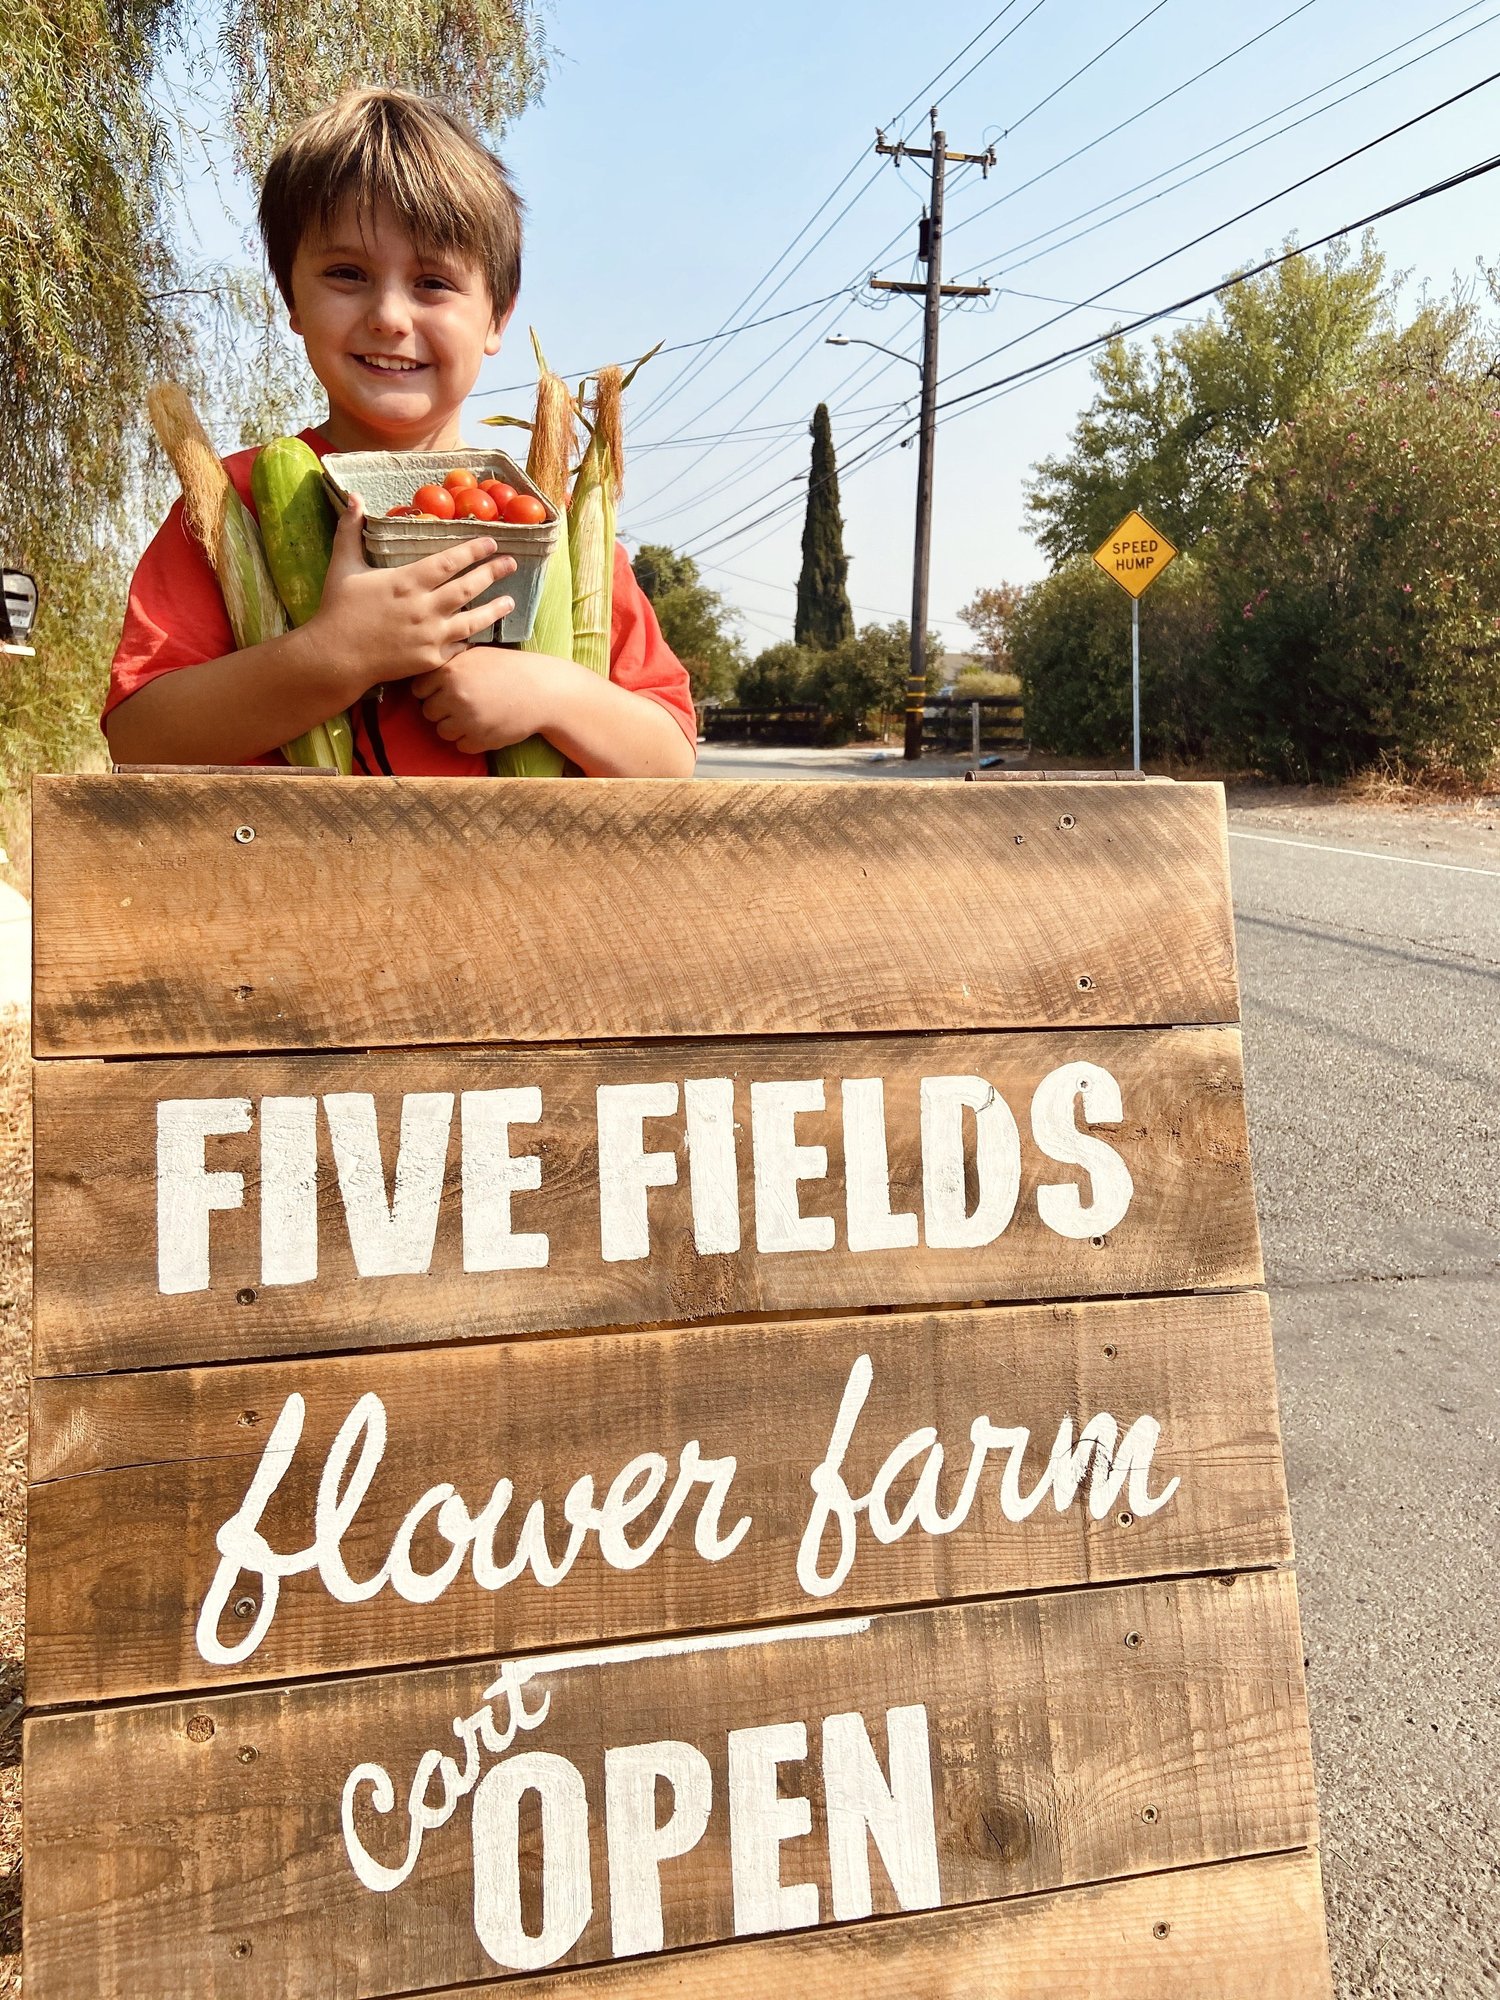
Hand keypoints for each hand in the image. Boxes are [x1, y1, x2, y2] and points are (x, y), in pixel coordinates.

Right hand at [308, 496, 517, 697]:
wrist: (335, 657)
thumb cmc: (338, 609)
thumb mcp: (343, 565)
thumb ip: (350, 530)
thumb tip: (353, 496)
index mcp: (408, 581)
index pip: (450, 562)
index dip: (474, 550)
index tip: (492, 542)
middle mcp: (425, 608)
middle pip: (469, 588)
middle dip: (493, 573)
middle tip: (511, 564)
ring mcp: (431, 636)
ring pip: (472, 621)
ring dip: (494, 610)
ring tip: (511, 602)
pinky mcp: (430, 660)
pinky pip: (459, 648)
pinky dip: (471, 640)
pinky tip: (481, 633)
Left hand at [411, 648, 553, 754]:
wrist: (543, 691)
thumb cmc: (510, 670)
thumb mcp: (476, 655)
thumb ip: (449, 663)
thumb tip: (424, 669)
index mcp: (450, 671)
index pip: (418, 690)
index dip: (431, 691)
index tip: (446, 690)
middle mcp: (454, 695)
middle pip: (428, 712)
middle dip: (442, 710)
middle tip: (463, 704)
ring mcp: (466, 719)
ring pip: (442, 731)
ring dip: (455, 727)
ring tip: (475, 716)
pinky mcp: (480, 739)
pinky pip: (461, 746)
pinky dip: (471, 740)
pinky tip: (485, 726)